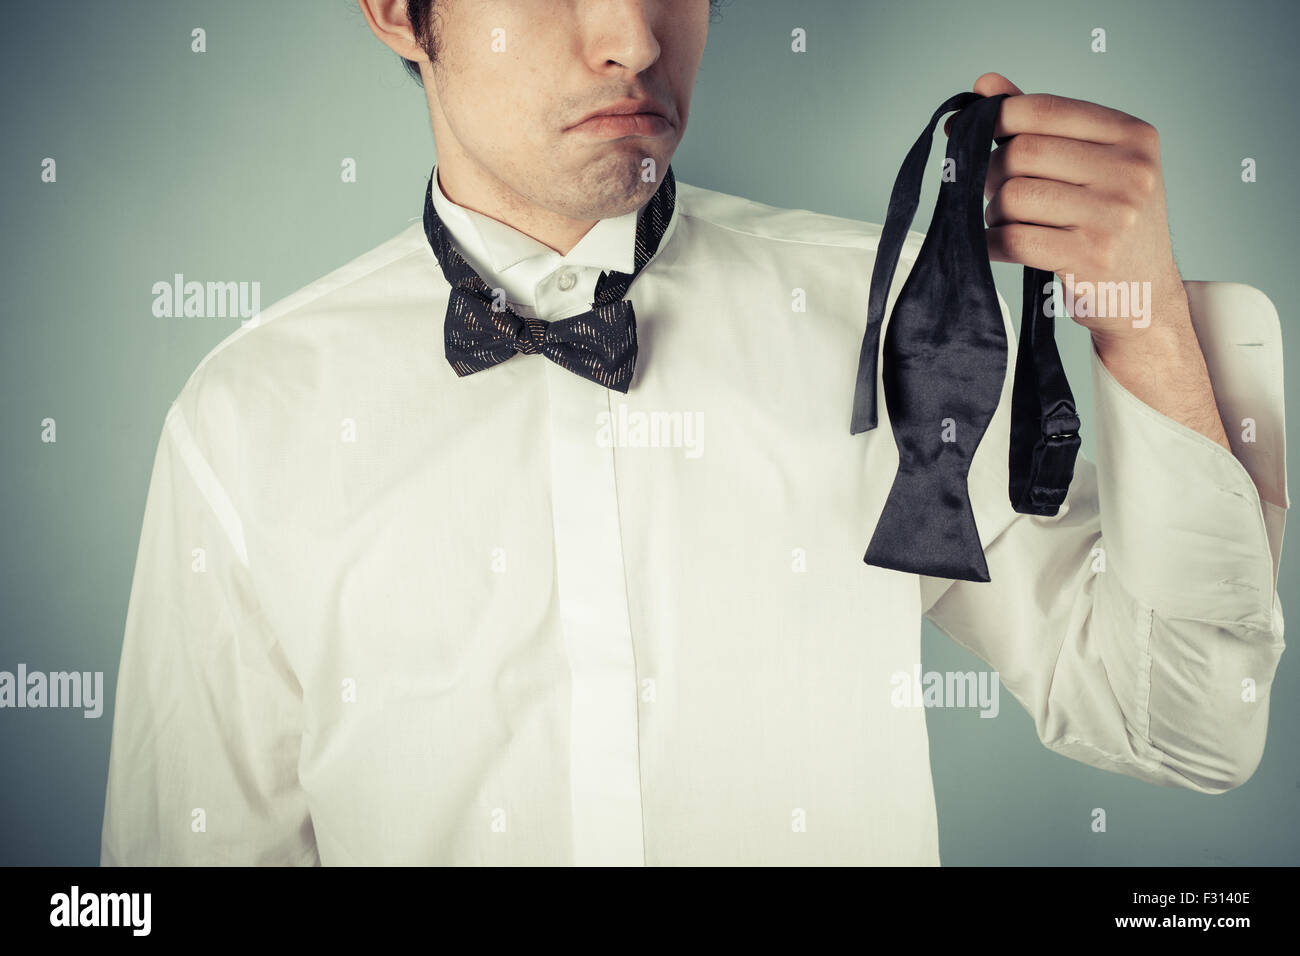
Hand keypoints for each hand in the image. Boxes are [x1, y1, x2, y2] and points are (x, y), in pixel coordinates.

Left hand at [948, 72, 1190, 351]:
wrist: (1145, 296)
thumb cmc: (1107, 224)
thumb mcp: (1090, 165)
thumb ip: (1039, 124)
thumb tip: (985, 85)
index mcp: (1133, 136)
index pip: (1045, 109)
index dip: (999, 117)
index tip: (977, 131)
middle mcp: (1130, 171)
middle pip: (1021, 152)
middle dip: (991, 171)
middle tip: (992, 190)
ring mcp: (1114, 216)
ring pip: (1011, 196)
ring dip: (993, 211)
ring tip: (1006, 221)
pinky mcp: (1089, 257)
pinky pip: (1011, 239)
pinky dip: (991, 243)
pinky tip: (999, 246)